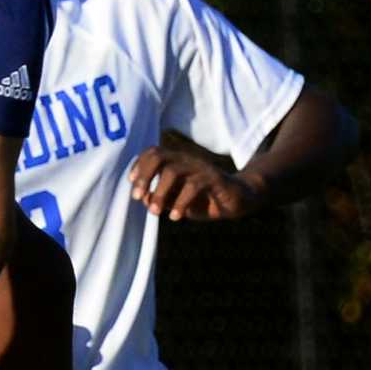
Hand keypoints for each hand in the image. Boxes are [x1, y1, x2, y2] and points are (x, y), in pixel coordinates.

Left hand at [129, 144, 266, 221]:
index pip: (152, 153)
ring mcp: (200, 168)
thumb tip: (143, 199)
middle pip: (159, 156)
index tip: (132, 185)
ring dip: (160, 192)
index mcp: (176, 162)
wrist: (238, 200)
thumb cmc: (204, 199)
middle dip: (144, 175)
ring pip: (173, 171)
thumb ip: (162, 199)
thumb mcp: (178, 202)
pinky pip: (194, 186)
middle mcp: (186, 160)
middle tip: (136, 197)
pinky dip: (181, 202)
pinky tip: (175, 217)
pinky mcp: (214, 179)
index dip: (139, 165)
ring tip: (154, 212)